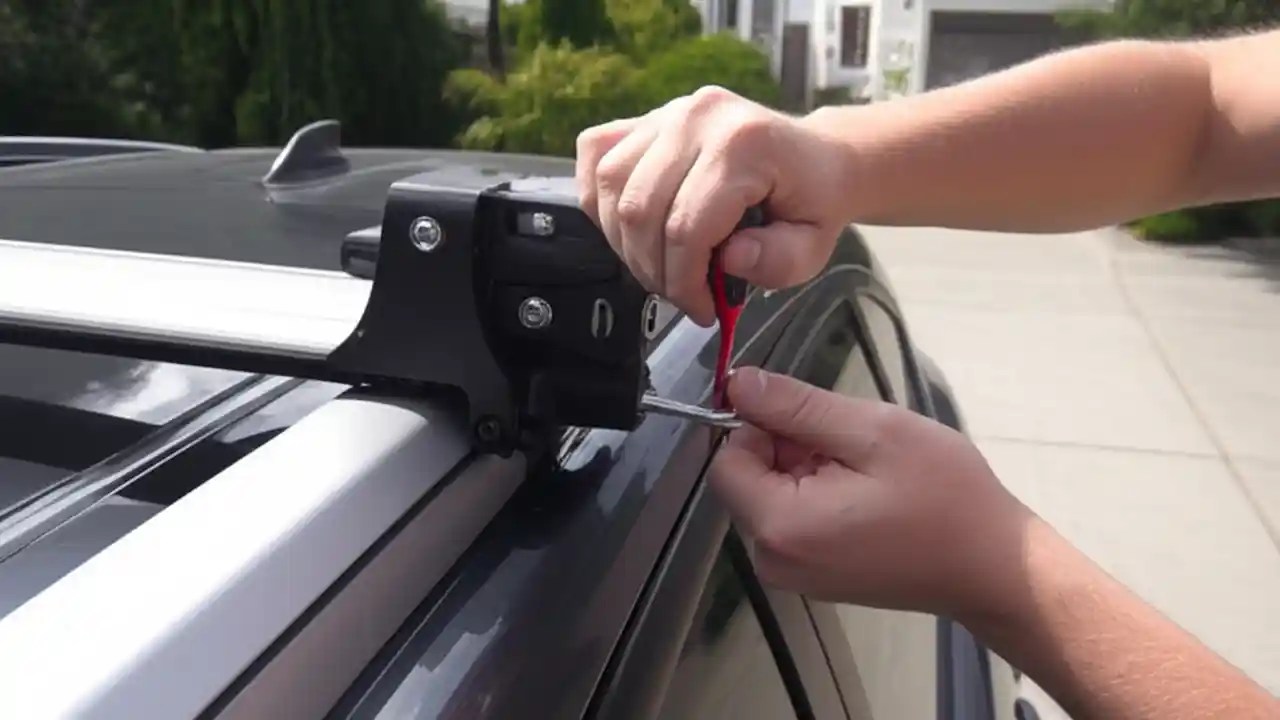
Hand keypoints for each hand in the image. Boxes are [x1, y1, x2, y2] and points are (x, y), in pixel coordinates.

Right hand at [574, 86, 850, 326]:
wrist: (816, 157)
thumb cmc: (812, 202)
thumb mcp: (814, 244)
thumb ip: (778, 260)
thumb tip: (729, 260)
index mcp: (746, 144)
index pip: (686, 227)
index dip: (684, 282)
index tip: (702, 309)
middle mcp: (699, 118)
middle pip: (641, 209)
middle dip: (653, 269)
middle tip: (680, 293)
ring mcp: (669, 111)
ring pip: (611, 184)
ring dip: (625, 241)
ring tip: (659, 265)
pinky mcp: (647, 117)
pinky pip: (597, 155)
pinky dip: (603, 200)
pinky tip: (631, 226)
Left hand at [708, 367, 1034, 615]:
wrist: (994, 568)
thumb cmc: (944, 496)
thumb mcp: (872, 432)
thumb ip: (796, 407)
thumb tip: (738, 382)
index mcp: (780, 526)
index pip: (727, 459)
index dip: (761, 426)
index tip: (813, 417)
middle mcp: (772, 559)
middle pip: (746, 479)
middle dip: (787, 448)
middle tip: (852, 445)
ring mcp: (793, 575)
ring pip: (770, 496)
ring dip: (806, 469)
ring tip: (866, 471)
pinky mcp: (814, 577)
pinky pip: (792, 520)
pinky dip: (818, 495)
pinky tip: (866, 494)